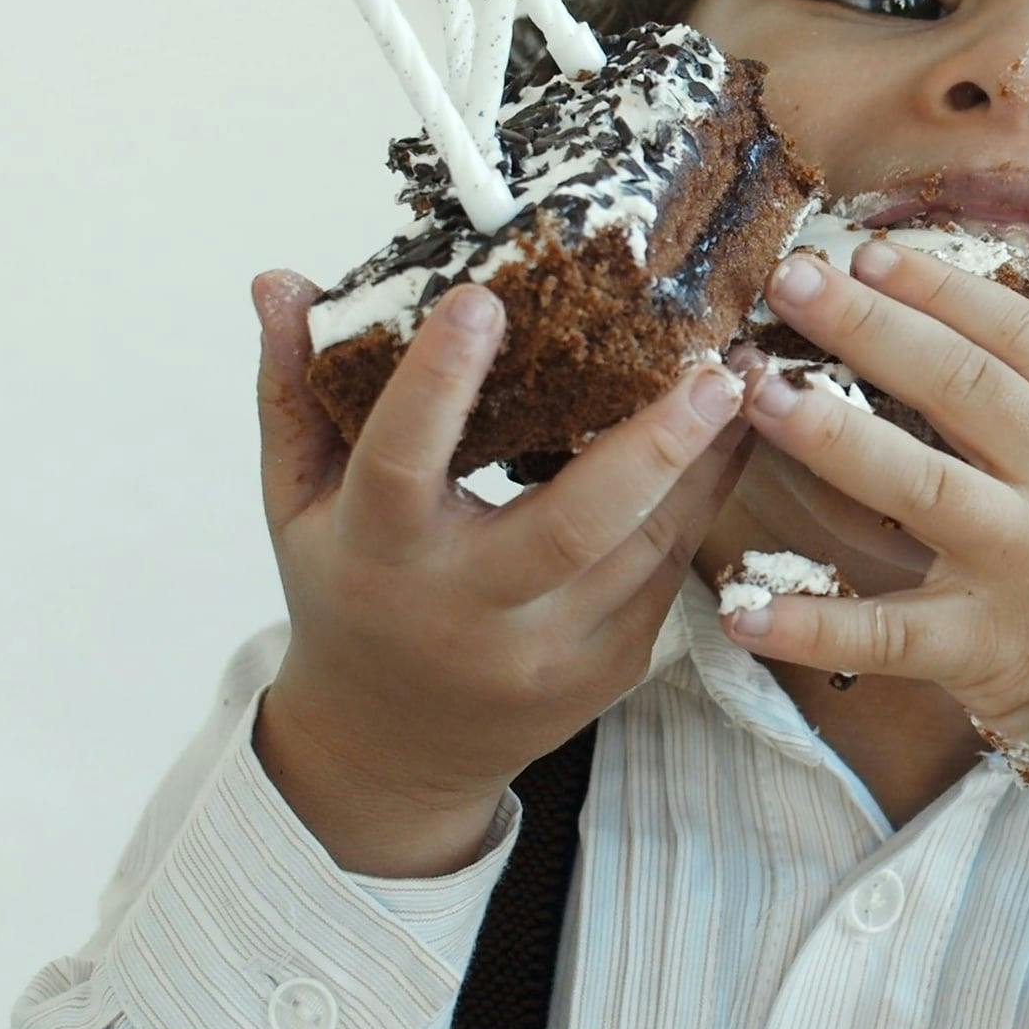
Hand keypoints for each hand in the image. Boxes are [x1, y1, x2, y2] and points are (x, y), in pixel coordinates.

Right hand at [250, 270, 752, 875]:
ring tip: (747, 378)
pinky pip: (664, 576)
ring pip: (645, 547)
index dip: (438, 382)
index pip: (401, 462)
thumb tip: (281, 280)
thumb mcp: (298, 502)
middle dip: (654, 442)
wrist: (389, 749)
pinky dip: (701, 504)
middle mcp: (468, 611)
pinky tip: (730, 441)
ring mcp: (548, 652)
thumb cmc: (345, 594)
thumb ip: (294, 391)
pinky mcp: (608, 670)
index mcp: (382, 554)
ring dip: (706, 462)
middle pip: (573, 525)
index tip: (483, 297)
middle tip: (714, 366)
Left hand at [728, 243, 1028, 892]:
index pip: (1024, 335)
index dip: (939, 289)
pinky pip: (888, 634)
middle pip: (962, 386)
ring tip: (759, 389)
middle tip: (790, 279)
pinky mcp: (995, 654)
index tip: (867, 254)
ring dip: (830, 434)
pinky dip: (812, 624)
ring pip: (920, 484)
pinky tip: (743, 607)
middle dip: (869, 325)